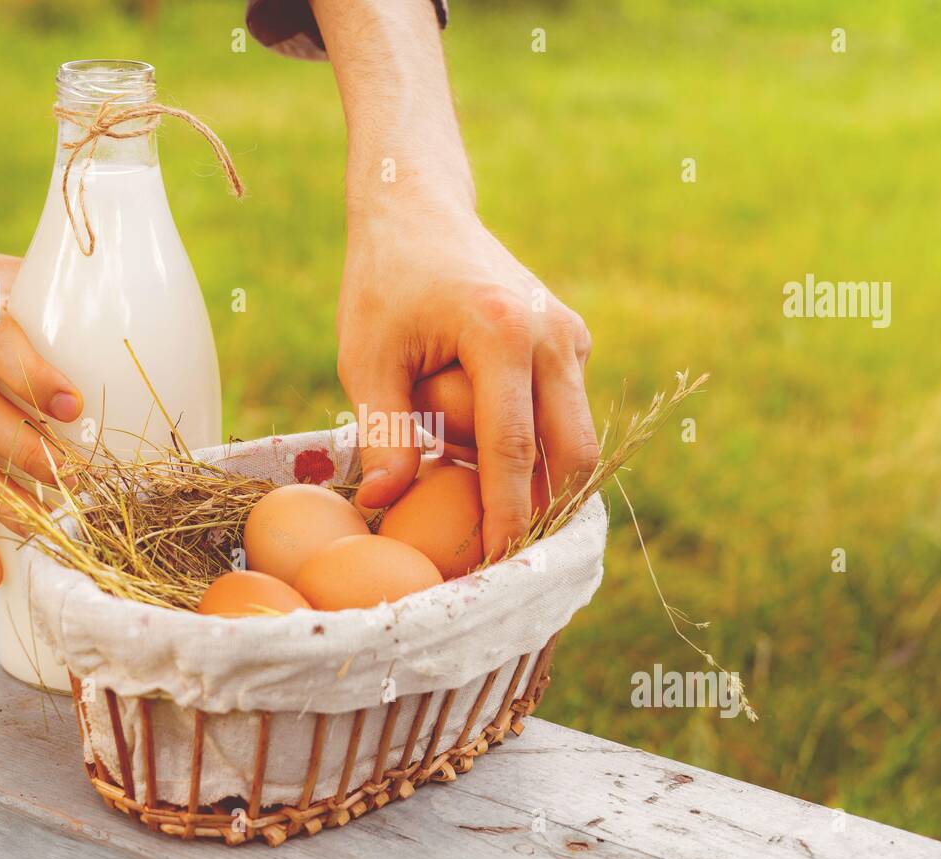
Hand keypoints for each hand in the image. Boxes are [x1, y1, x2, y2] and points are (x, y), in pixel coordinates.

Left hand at [339, 201, 596, 557]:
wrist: (420, 213)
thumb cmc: (383, 285)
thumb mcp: (366, 358)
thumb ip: (381, 433)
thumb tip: (385, 506)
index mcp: (501, 332)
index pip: (512, 449)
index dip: (505, 516)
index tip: (494, 564)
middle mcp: (552, 333)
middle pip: (570, 452)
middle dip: (543, 507)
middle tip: (503, 552)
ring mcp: (571, 335)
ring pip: (572, 436)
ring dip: (532, 470)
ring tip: (467, 468)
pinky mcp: (574, 341)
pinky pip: (565, 413)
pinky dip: (535, 440)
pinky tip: (478, 430)